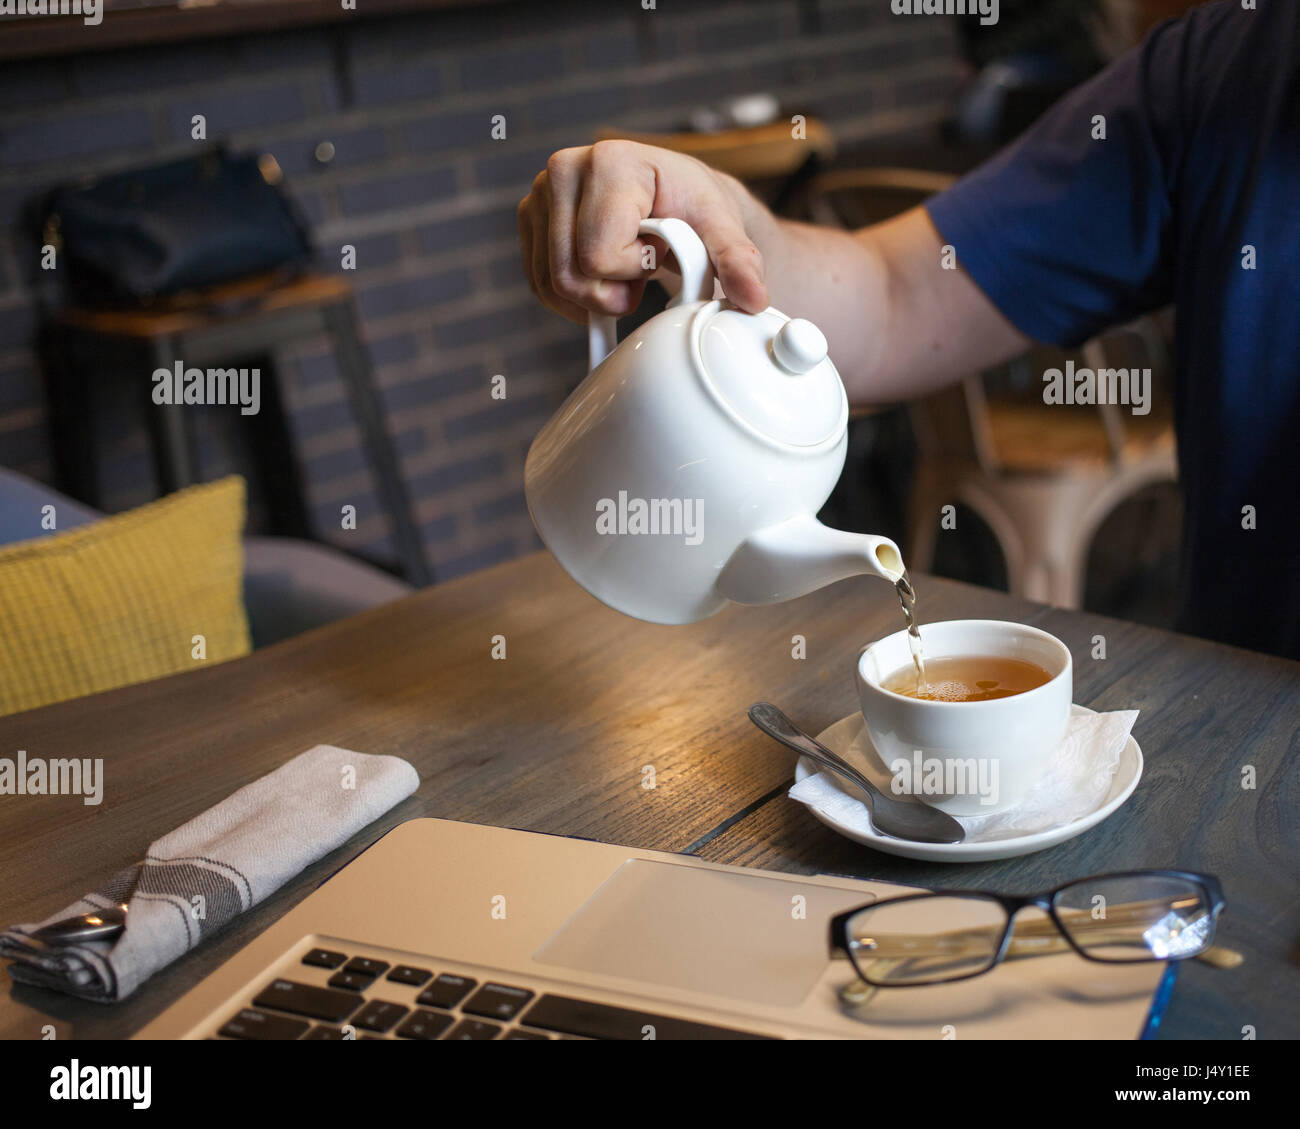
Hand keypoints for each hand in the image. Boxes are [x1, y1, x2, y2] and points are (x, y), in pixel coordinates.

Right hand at [518, 140, 768, 324]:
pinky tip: (604, 277)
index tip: (659, 252)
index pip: (599, 254)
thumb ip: (738, 260)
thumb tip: (753, 297)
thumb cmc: (696, 209)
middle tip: (644, 269)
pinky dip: (574, 297)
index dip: (634, 269)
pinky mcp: (529, 218)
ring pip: (551, 285)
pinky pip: (540, 285)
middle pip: (570, 275)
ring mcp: (540, 193)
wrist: (675, 198)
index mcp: (611, 161)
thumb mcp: (723, 231)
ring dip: (595, 293)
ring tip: (626, 268)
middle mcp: (565, 169)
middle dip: (613, 289)